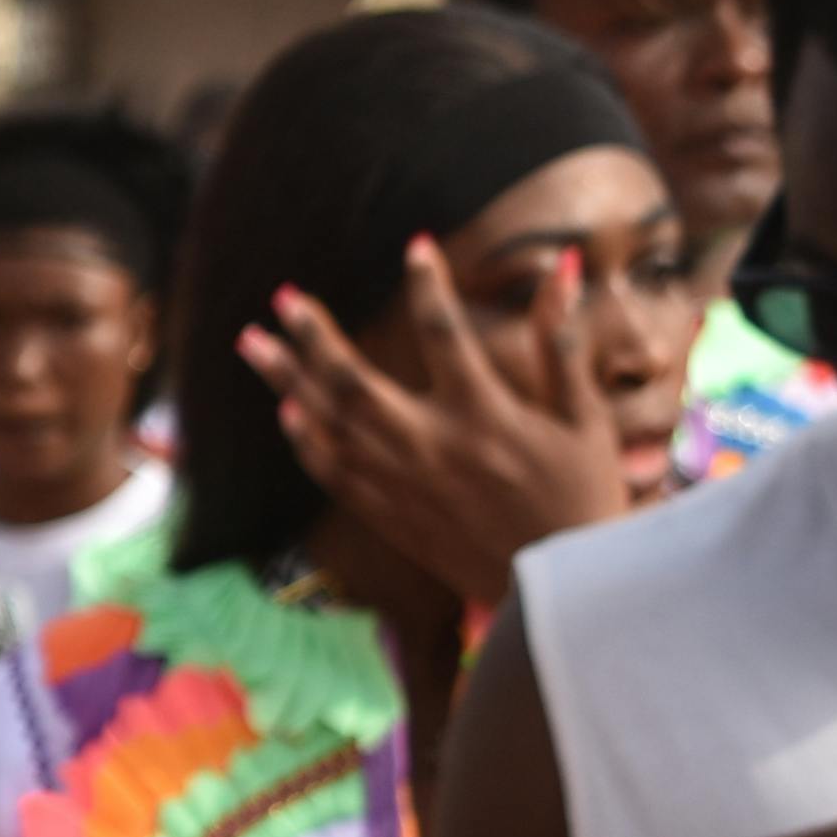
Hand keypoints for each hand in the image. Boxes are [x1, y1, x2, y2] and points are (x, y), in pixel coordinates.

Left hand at [234, 235, 627, 605]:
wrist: (559, 588)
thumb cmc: (582, 496)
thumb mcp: (585, 418)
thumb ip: (563, 342)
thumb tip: (566, 269)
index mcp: (485, 415)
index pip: (445, 333)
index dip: (430, 285)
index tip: (417, 247)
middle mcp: (432, 446)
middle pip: (354, 381)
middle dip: (313, 335)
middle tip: (283, 297)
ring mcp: (401, 483)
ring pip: (329, 423)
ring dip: (287, 380)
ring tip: (251, 342)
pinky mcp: (388, 514)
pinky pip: (334, 472)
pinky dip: (307, 440)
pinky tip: (287, 411)